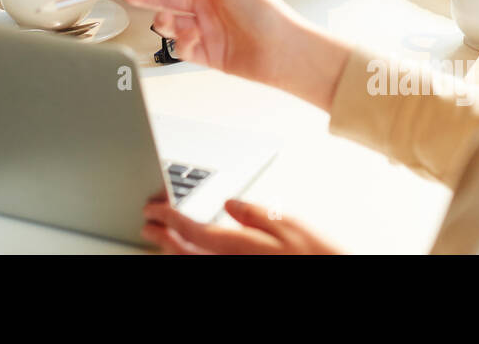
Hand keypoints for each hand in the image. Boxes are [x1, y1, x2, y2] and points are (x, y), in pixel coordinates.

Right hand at [118, 0, 347, 106]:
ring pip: (170, 21)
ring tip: (165, 19)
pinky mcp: (205, 52)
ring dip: (163, 18)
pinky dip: (182, 43)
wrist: (282, 50)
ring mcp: (204, 28)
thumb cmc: (264, 12)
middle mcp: (205, 3)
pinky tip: (192, 39)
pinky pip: (181, 47)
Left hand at [142, 198, 341, 253]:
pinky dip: (192, 260)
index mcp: (243, 245)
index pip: (194, 231)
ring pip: (194, 265)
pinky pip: (207, 269)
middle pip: (186, 254)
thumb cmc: (317, 254)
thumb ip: (254, 213)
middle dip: (163, 238)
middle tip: (147, 223)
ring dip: (174, 251)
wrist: (330, 272)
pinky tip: (189, 254)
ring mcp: (236, 271)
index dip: (169, 219)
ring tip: (162, 238)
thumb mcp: (289, 223)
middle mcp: (234, 263)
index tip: (153, 209)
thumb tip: (229, 204)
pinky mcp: (240, 273)